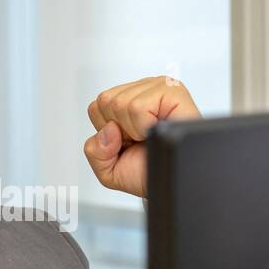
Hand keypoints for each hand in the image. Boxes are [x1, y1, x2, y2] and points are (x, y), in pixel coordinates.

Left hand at [83, 76, 201, 197]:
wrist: (175, 180)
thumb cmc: (150, 170)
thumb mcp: (108, 169)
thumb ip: (94, 150)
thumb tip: (109, 128)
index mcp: (128, 100)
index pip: (97, 106)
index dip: (109, 132)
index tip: (129, 142)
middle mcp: (143, 90)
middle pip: (106, 101)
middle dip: (121, 131)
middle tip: (142, 140)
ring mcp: (158, 87)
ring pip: (120, 103)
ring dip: (135, 130)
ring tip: (151, 135)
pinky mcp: (172, 91)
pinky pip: (139, 106)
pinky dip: (145, 127)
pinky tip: (158, 130)